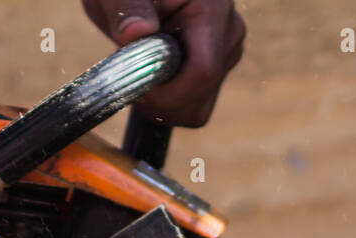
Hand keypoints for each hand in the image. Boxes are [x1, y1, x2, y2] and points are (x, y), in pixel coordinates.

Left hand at [81, 0, 244, 127]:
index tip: (135, 86)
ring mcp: (227, 53)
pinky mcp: (219, 69)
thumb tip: (138, 31)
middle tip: (128, 80)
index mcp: (212, 7)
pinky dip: (169, 104)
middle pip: (202, 95)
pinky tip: (152, 77)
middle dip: (161, 101)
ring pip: (198, 108)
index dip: (168, 92)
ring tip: (139, 72)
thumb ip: (126, 9)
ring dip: (162, 104)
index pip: (203, 71)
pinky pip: (196, 108)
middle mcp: (229, 32)